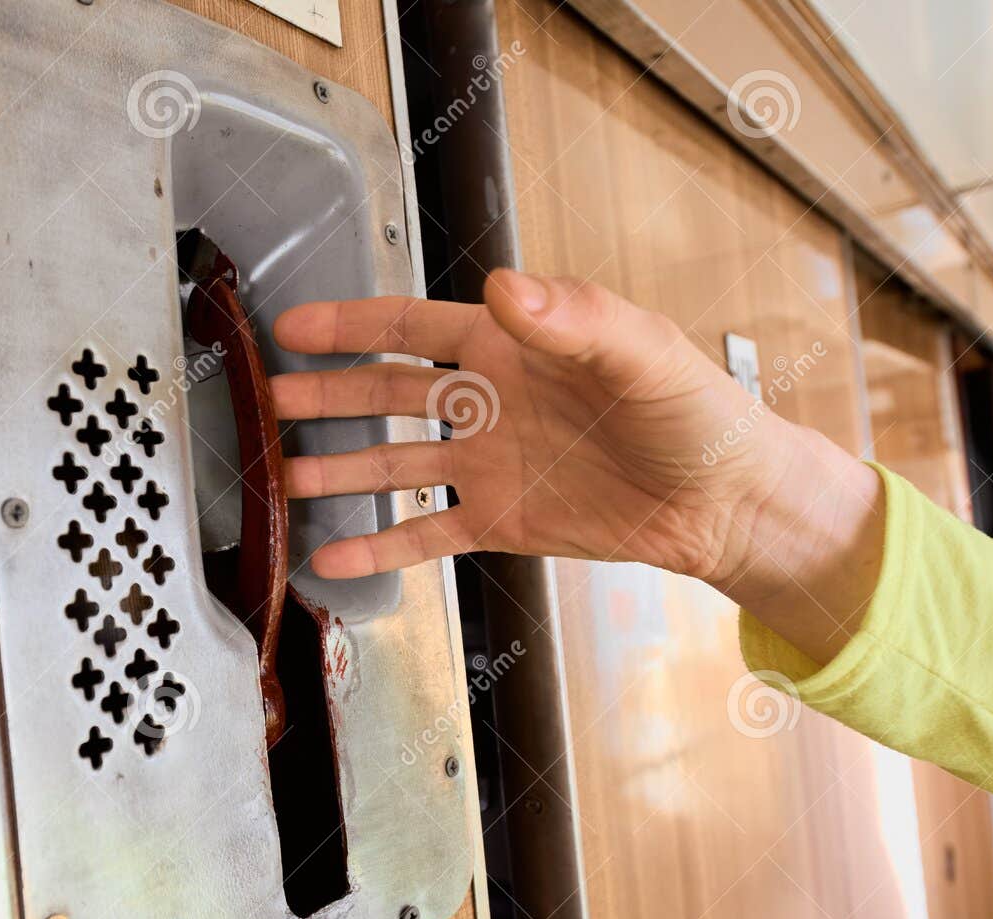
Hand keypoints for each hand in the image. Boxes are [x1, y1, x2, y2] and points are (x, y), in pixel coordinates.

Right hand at [271, 269, 883, 662]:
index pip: (410, 328)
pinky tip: (333, 559)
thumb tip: (503, 284)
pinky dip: (380, 548)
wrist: (725, 501)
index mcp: (509, 346)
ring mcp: (488, 465)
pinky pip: (426, 535)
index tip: (291, 325)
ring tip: (282, 479)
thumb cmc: (693, 410)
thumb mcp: (639, 351)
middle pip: (385, 395)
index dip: (349, 325)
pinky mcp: (500, 523)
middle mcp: (487, 401)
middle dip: (325, 395)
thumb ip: (572, 318)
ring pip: (393, 464)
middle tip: (266, 400)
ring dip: (338, 471)